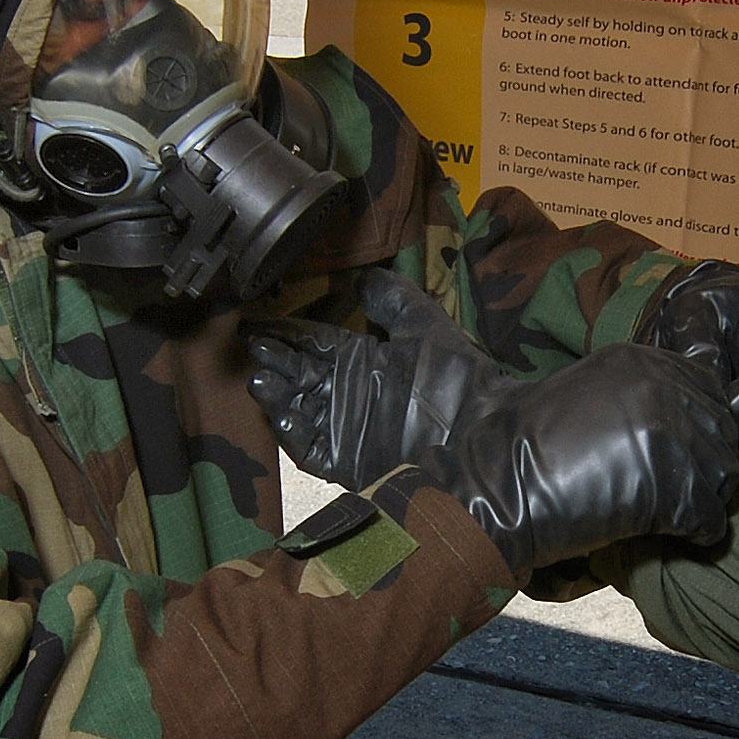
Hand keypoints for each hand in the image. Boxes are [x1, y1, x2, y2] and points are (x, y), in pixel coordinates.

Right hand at [247, 268, 513, 490]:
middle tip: (254, 346)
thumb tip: (363, 276)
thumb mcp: (427, 329)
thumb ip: (394, 301)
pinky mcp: (348, 462)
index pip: (315, 342)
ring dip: (277, 395)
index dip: (288, 332)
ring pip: (299, 410)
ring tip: (259, 378)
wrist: (484, 439)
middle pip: (300, 375)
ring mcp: (347, 430)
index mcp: (366, 361)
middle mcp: (351, 394)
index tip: (258, 319)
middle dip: (276, 360)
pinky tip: (283, 414)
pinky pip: (311, 448)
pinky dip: (294, 433)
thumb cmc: (460, 381)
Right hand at [420, 344, 738, 575]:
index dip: (696, 426)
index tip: (675, 454)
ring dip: (705, 498)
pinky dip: (700, 535)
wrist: (495, 491)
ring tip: (677, 514)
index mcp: (640, 360)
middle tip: (679, 491)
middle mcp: (661, 388)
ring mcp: (669, 437)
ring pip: (723, 473)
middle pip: (721, 430)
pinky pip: (712, 518)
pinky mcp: (670, 489)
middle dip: (705, 463)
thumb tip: (666, 407)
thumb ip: (626, 391)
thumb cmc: (519, 446)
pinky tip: (677, 538)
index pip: (707, 389)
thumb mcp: (576, 390)